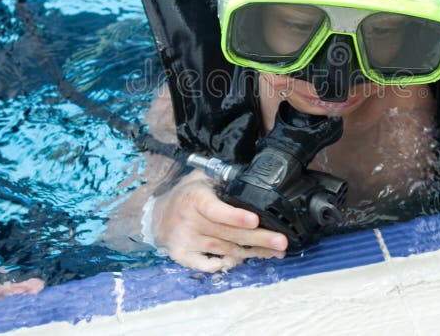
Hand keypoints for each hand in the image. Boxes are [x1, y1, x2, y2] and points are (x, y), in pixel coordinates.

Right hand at [152, 170, 287, 271]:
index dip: (235, 217)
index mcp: (196, 198)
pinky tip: (238, 261)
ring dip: (251, 252)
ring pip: (224, 249)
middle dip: (258, 239)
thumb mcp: (202, 178)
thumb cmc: (188, 195)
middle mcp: (190, 220)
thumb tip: (251, 174)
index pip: (216, 210)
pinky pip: (206, 265)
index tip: (254, 220)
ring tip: (274, 251)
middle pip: (228, 233)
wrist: (158, 215)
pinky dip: (222, 265)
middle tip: (281, 242)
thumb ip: (224, 177)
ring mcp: (186, 240)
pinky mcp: (183, 256)